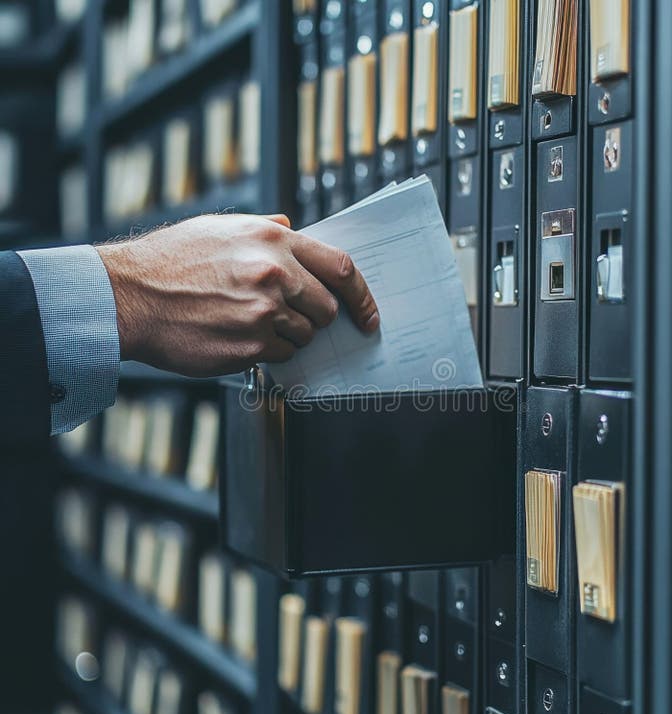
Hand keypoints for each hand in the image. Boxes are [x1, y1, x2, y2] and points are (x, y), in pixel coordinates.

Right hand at [97, 213, 378, 376]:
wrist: (129, 296)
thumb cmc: (171, 261)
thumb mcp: (221, 227)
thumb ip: (265, 229)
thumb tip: (292, 227)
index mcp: (273, 241)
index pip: (342, 268)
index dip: (362, 296)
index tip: (369, 314)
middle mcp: (275, 275)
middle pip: (327, 309)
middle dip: (315, 317)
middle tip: (287, 314)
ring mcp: (263, 313)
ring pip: (304, 337)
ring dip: (287, 335)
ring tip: (248, 321)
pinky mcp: (250, 346)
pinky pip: (280, 356)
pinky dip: (266, 351)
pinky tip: (236, 335)